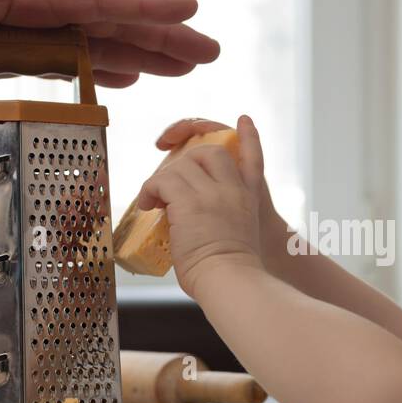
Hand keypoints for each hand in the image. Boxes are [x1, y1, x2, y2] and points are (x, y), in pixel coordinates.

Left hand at [0, 0, 219, 85]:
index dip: (144, 5)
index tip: (187, 8)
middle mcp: (42, 8)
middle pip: (116, 21)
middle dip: (165, 35)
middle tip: (211, 50)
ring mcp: (38, 29)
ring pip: (106, 41)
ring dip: (149, 53)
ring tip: (191, 65)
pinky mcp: (26, 48)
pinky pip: (79, 59)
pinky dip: (110, 67)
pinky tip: (133, 77)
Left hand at [137, 116, 266, 294]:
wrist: (232, 281)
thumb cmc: (232, 276)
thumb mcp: (238, 243)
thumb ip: (221, 225)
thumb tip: (192, 233)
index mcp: (249, 200)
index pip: (253, 159)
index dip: (249, 138)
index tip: (243, 121)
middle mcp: (233, 191)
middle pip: (211, 152)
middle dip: (187, 157)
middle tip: (169, 177)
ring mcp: (213, 193)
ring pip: (183, 164)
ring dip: (164, 179)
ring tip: (154, 200)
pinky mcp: (189, 200)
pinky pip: (163, 180)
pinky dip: (150, 190)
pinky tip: (148, 204)